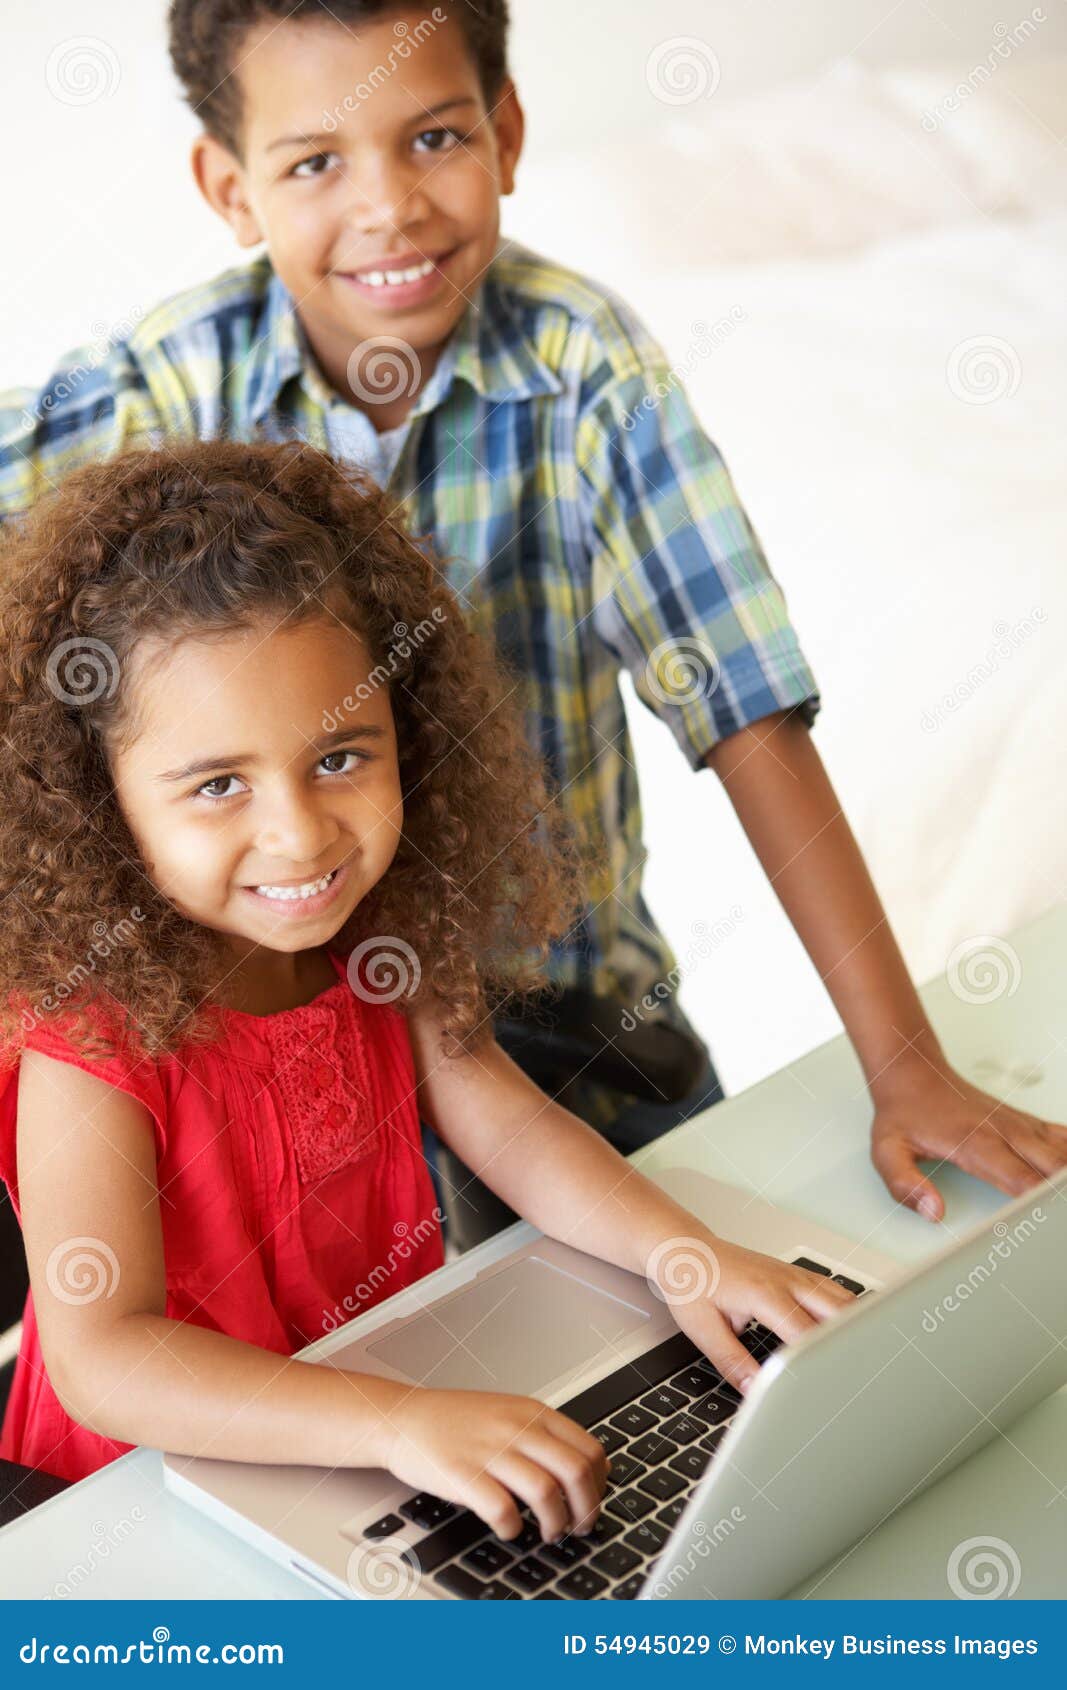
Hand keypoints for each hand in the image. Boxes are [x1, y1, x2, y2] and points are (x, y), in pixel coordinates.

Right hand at [383, 1388, 607, 1542]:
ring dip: (555, 1522)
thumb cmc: (456, 1421)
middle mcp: (517, 1428)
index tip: (593, 1502)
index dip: (599, 1484)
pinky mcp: (463, 1474)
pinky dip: (513, 1527)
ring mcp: (490, 1451)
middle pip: (575, 1472)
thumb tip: (585, 1472)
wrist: (405, 1418)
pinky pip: (502, 1509)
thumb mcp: (509, 1412)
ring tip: (549, 1533)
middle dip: (587, 1509)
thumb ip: (544, 1435)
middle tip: (581, 1528)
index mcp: (533, 1412)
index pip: (589, 1448)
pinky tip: (510, 1529)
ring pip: (546, 1492)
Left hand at [646, 1230, 857, 1395]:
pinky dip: (847, 1311)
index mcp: (764, 1294)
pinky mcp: (796, 1274)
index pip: (805, 1335)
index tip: (830, 1387)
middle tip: (862, 1375)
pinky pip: (834, 1290)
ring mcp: (794, 1274)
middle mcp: (786, 1280)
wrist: (686, 1251)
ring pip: (842, 1298)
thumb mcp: (703, 1329)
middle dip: (852, 1344)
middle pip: (838, 1313)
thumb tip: (755, 1391)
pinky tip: (852, 1330)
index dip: (820, 1365)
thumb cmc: (692, 1283)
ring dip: (855, 1325)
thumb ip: (733, 1363)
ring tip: (866, 1356)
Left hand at [870, 1061, 1066, 1221]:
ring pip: (1063, 1153)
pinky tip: (1065, 1175)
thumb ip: (906, 1185)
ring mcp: (1019, 1125)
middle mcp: (1004, 1131)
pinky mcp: (1025, 1121)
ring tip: (1061, 1204)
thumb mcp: (888, 1152)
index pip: (1022, 1180)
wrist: (913, 1074)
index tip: (1048, 1222)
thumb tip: (934, 1212)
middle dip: (1060, 1197)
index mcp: (976, 1143)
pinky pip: (1063, 1137)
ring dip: (1065, 1178)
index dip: (1039, 1203)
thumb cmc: (904, 1113)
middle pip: (1054, 1168)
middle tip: (1058, 1221)